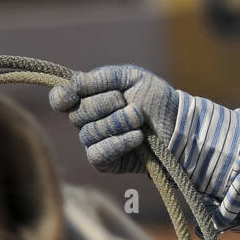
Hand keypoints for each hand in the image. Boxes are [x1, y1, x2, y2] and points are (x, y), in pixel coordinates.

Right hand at [48, 65, 179, 173]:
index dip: (62, 97)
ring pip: (89, 133)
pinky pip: (99, 153)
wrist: (179, 123)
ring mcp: (94, 142)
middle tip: (131, 104)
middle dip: (106, 105)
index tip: (72, 96)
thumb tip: (75, 82)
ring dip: (119, 122)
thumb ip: (103, 77)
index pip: (60, 99)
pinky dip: (119, 143)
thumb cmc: (155, 99)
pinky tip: (138, 137)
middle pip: (77, 114)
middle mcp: (87, 121)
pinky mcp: (105, 162)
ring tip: (140, 118)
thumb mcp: (132, 78)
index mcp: (89, 98)